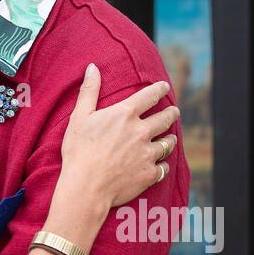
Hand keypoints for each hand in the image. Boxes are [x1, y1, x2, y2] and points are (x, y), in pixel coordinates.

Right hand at [50, 65, 177, 248]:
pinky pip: (163, 167)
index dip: (160, 89)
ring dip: (170, 138)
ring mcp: (148, 153)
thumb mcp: (79, 116)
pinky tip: (161, 164)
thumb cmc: (79, 150)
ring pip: (168, 143)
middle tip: (174, 112)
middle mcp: (141, 131)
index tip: (165, 87)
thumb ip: (89, 91)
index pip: (150, 96)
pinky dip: (163, 164)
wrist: (86, 186)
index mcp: (125, 114)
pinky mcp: (150, 174)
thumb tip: (92, 67)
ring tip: (171, 138)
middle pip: (165, 118)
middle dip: (171, 113)